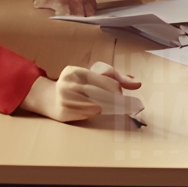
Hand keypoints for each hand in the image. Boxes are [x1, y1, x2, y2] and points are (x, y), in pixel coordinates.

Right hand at [20, 61, 142, 121]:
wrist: (49, 99)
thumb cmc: (77, 85)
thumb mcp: (92, 76)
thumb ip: (115, 78)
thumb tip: (137, 82)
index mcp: (75, 71)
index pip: (102, 79)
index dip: (115, 88)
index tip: (121, 94)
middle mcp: (68, 83)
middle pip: (99, 92)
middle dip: (112, 99)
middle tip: (119, 104)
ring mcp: (64, 98)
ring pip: (95, 106)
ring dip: (103, 108)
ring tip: (104, 107)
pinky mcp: (63, 112)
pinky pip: (86, 115)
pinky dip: (93, 114)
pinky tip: (92, 112)